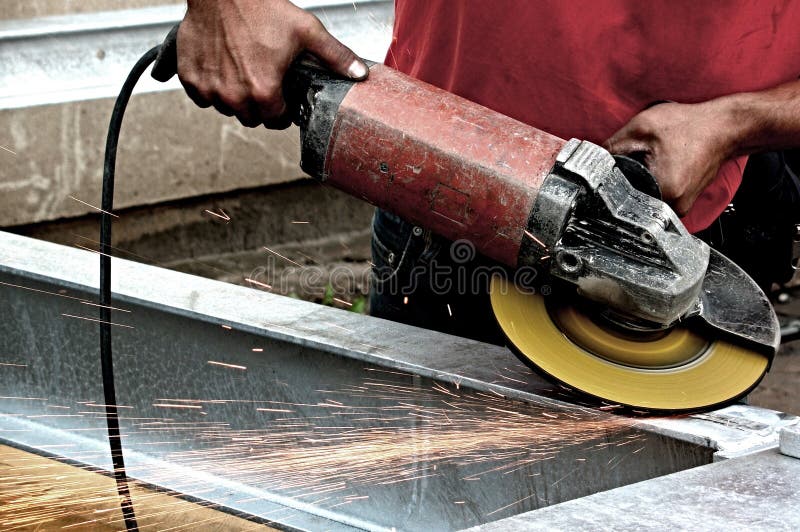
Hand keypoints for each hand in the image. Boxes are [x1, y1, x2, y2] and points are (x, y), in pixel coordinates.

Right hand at [177, 0, 368, 128]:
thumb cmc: (261, 8)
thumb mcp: (306, 31)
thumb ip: (335, 56)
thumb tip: (359, 74)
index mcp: (264, 92)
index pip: (275, 120)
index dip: (281, 109)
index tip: (280, 96)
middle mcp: (234, 97)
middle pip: (251, 117)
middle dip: (259, 105)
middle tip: (261, 79)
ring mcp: (210, 89)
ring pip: (226, 108)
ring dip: (235, 97)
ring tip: (242, 70)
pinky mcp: (191, 78)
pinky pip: (202, 97)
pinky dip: (211, 87)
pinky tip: (221, 68)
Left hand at [604, 101, 734, 215]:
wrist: (725, 127)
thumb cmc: (692, 125)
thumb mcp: (642, 128)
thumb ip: (612, 146)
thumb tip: (591, 160)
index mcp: (664, 190)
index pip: (621, 197)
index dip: (611, 183)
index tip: (611, 174)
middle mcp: (673, 205)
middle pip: (632, 199)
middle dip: (626, 181)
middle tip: (639, 160)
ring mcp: (680, 207)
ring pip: (644, 199)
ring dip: (639, 182)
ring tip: (653, 162)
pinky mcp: (682, 202)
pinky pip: (656, 196)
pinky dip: (652, 183)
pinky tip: (660, 167)